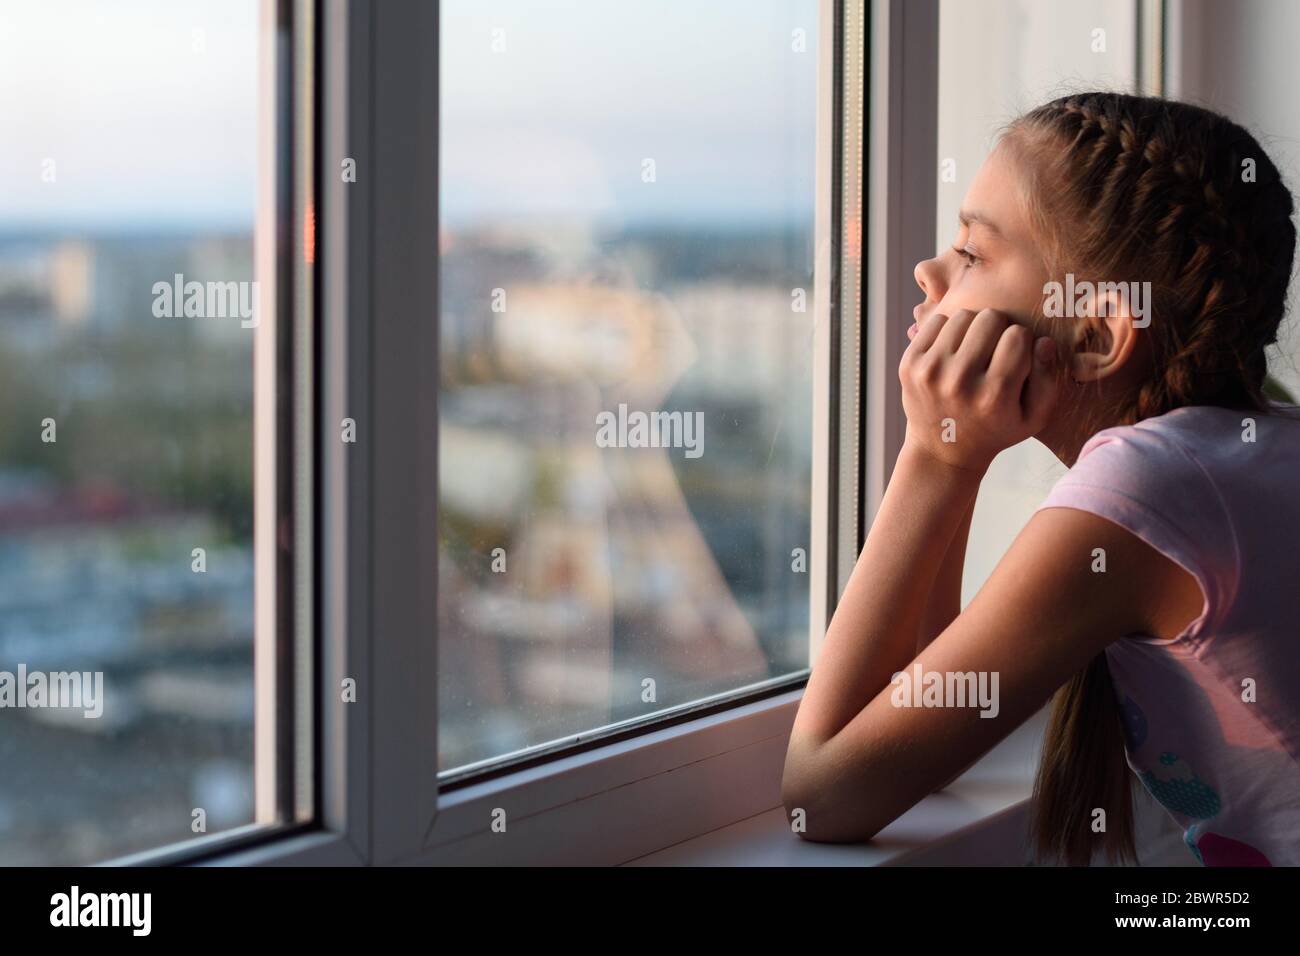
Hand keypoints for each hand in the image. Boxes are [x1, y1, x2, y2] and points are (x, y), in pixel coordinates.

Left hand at [898, 309, 1059, 472]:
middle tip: (994, 350)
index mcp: (994, 396)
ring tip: (974, 350)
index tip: (1015, 357)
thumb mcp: (1033, 417)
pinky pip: (936, 321)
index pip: (1018, 336)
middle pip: (991, 318)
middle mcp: (960, 382)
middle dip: (999, 329)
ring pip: (964, 316)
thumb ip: (1048, 381)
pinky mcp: (909, 364)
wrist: (942, 449)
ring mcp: (931, 371)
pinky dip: (948, 331)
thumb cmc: (995, 429)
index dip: (1022, 342)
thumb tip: (1044, 342)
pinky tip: (953, 352)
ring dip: (973, 328)